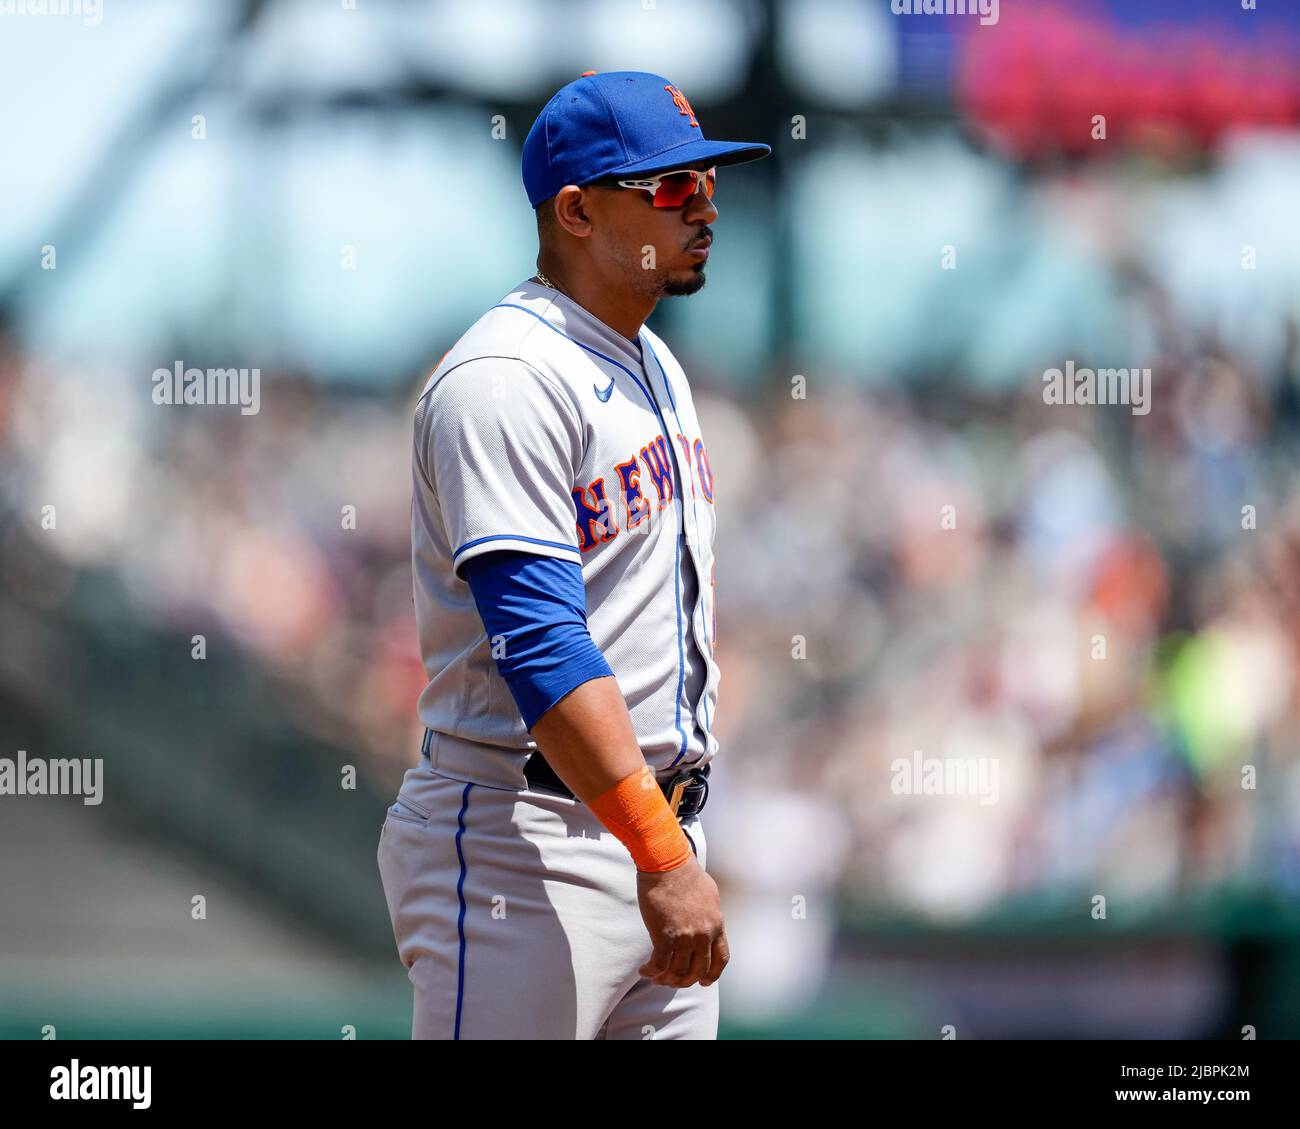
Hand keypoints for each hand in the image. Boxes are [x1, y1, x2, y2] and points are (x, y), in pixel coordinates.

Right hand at [636, 855, 729, 988]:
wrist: (668, 863)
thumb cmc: (686, 873)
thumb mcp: (710, 895)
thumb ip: (710, 915)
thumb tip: (707, 924)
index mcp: (717, 925)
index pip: (721, 959)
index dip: (712, 975)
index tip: (703, 981)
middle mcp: (703, 934)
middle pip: (697, 970)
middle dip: (684, 980)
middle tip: (672, 980)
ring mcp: (685, 937)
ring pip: (677, 972)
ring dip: (666, 979)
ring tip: (656, 977)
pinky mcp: (664, 935)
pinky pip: (659, 964)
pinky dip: (651, 971)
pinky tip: (645, 970)